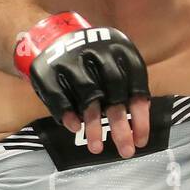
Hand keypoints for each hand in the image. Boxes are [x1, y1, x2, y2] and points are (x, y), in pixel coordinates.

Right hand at [14, 12, 151, 157]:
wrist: (54, 38)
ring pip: (88, 96)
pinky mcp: (48, 69)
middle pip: (115, 92)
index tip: (141, 141)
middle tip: (125, 151)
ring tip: (98, 148)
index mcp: (121, 49)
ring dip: (94, 125)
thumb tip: (140, 126)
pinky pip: (59, 96)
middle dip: (120, 125)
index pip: (136, 86)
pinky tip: (75, 129)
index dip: (140, 116)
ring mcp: (72, 59)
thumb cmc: (94, 61)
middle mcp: (98, 52)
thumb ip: (128, 90)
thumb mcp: (116, 65)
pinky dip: (68, 114)